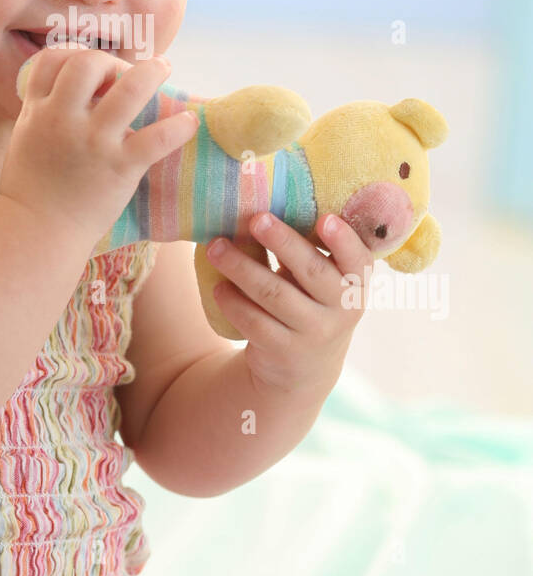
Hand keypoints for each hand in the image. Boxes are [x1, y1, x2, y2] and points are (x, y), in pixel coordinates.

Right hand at [0, 44, 198, 246]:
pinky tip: (188, 122)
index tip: (91, 69)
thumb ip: (44, 110)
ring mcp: (93, 141)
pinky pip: (158, 137)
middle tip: (127, 73)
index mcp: (37, 110)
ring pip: (130, 88)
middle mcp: (63, 119)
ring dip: (152, 72)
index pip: (52, 59)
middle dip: (112, 62)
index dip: (73, 54)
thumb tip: (67, 89)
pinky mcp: (120, 166)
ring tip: (164, 67)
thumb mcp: (25, 137)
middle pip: (89, 62)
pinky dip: (179, 126)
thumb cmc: (32, 188)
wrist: (37, 233)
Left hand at [205, 213, 373, 397]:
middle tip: (256, 219)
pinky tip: (218, 287)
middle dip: (282, 241)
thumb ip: (306, 252)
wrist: (304, 368)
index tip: (324, 219)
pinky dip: (234, 302)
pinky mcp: (284, 351)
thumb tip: (264, 207)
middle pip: (312, 271)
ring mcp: (314, 333)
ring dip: (242, 268)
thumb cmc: (310, 303)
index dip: (343, 240)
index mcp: (356, 284)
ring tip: (216, 248)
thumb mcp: (321, 282)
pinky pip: (255, 322)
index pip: (359, 260)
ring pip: (275, 295)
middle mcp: (342, 310)